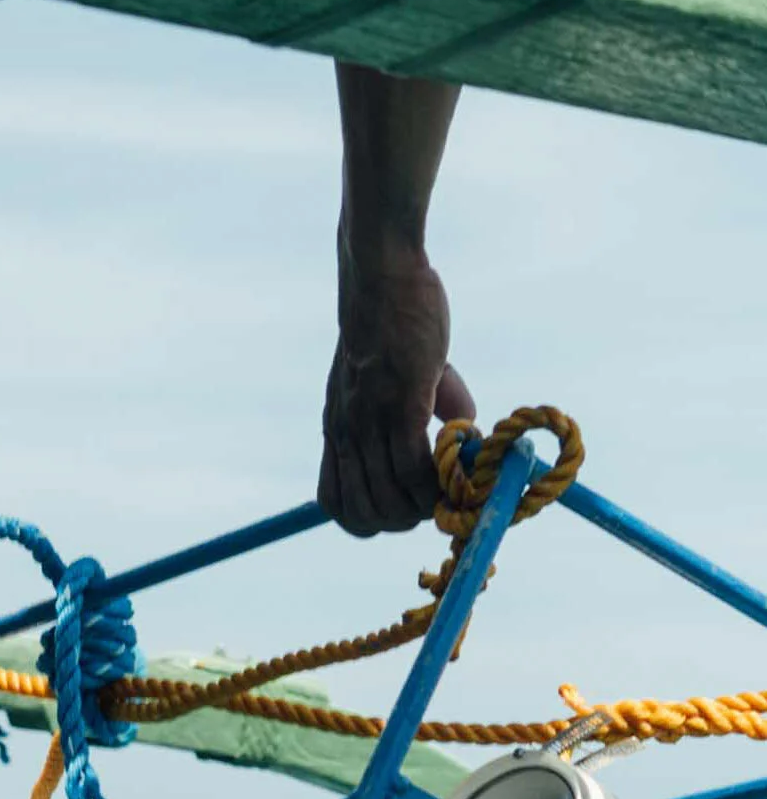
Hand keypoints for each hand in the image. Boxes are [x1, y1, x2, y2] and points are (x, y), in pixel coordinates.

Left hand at [318, 251, 472, 536]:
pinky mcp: (402, 402)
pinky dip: (437, 480)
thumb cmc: (392, 323)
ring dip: (425, 506)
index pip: (335, 505)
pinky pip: (415, 467)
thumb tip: (463, 436)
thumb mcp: (392, 378)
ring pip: (390, 499)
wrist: (381, 277)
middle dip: (404, 520)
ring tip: (453, 483)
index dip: (370, 520)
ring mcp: (371, 421)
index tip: (405, 506)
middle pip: (365, 514)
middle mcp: (347, 434)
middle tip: (437, 498)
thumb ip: (423, 411)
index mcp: (338, 432)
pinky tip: (459, 462)